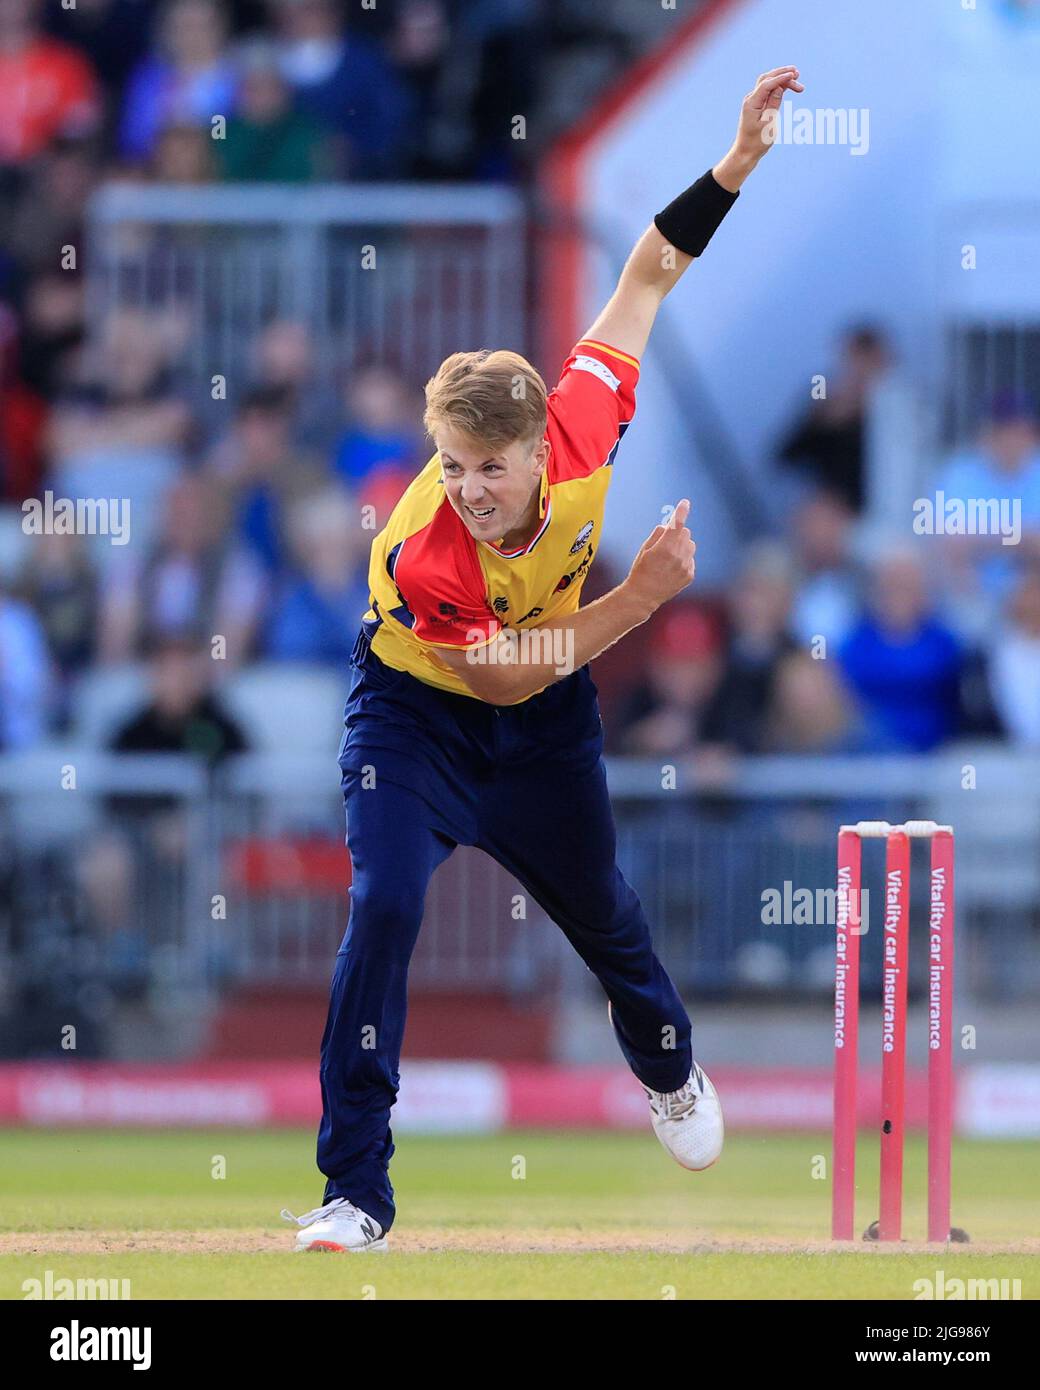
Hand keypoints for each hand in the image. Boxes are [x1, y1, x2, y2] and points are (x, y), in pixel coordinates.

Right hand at [623, 498, 695, 618]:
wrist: (643, 596)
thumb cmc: (641, 570)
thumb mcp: (645, 549)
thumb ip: (658, 534)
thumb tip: (669, 526)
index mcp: (665, 547)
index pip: (677, 524)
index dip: (681, 511)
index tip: (685, 503)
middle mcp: (678, 556)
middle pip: (686, 533)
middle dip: (677, 533)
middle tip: (666, 543)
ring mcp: (685, 566)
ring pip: (690, 545)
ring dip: (682, 546)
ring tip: (669, 558)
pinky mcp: (689, 575)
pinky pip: (691, 559)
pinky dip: (684, 559)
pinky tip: (672, 569)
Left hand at [715, 66, 804, 188]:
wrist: (746, 153)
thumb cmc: (757, 142)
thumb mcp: (768, 123)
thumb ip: (773, 104)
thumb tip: (779, 87)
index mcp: (751, 103)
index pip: (767, 84)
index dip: (781, 78)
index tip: (794, 75)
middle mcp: (751, 99)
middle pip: (767, 79)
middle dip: (782, 74)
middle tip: (797, 73)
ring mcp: (753, 101)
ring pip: (768, 83)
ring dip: (781, 79)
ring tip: (797, 78)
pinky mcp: (757, 105)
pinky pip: (768, 91)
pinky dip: (778, 87)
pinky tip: (789, 86)